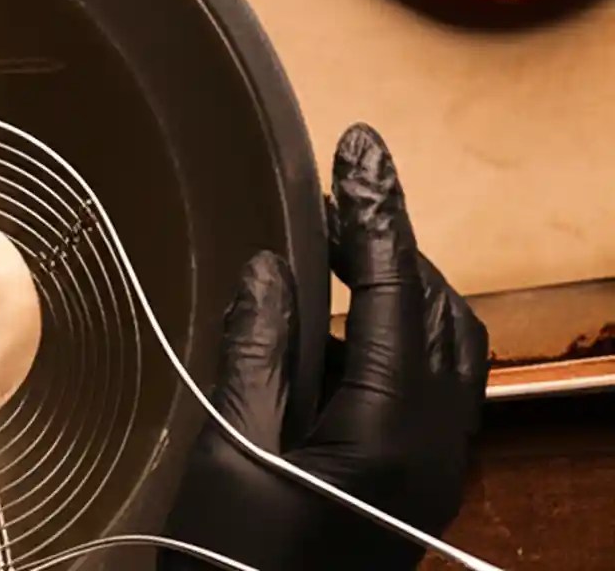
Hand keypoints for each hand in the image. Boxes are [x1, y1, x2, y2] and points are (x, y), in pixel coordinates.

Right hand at [159, 124, 488, 569]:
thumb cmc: (232, 561)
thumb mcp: (232, 449)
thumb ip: (257, 350)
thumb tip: (274, 268)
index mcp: (394, 435)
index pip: (401, 291)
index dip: (378, 211)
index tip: (361, 148)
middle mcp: (436, 448)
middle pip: (441, 312)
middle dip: (394, 245)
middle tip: (338, 196)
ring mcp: (434, 468)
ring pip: (445, 347)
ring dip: (399, 289)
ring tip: (333, 251)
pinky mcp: (416, 481)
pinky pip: (428, 385)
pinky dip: (392, 337)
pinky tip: (329, 334)